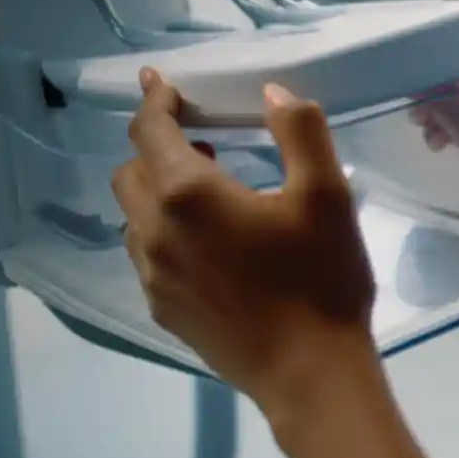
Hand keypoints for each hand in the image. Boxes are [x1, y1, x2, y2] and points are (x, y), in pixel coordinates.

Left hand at [113, 68, 375, 413]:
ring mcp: (154, 277)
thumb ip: (300, 131)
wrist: (310, 375)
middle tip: (205, 143)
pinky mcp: (164, 311)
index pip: (150, 131)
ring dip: (159, 194)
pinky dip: (166, 235)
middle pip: (130, 173)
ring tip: (210, 197)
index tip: (161, 82)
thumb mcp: (328, 194)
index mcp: (188, 194)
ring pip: (135, 218)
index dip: (154, 100)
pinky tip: (212, 248)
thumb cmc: (321, 280)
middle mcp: (155, 232)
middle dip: (155, 148)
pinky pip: (148, 257)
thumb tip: (272, 94)